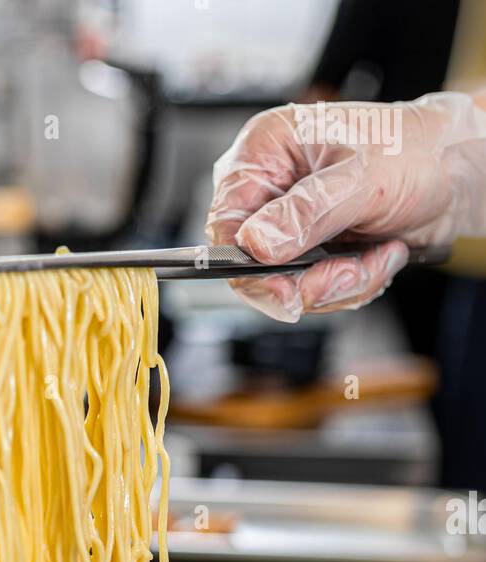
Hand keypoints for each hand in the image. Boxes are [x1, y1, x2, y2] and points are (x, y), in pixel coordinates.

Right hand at [206, 92, 485, 321]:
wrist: (456, 172)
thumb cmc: (415, 151)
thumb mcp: (362, 180)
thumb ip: (306, 213)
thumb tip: (256, 243)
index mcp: (266, 151)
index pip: (226, 222)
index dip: (249, 265)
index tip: (286, 290)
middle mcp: (271, 188)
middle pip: (254, 265)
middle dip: (309, 281)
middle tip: (350, 272)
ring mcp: (290, 222)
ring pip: (287, 286)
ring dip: (339, 284)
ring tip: (378, 256)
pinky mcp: (312, 248)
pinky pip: (313, 290)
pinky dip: (350, 285)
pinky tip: (378, 256)